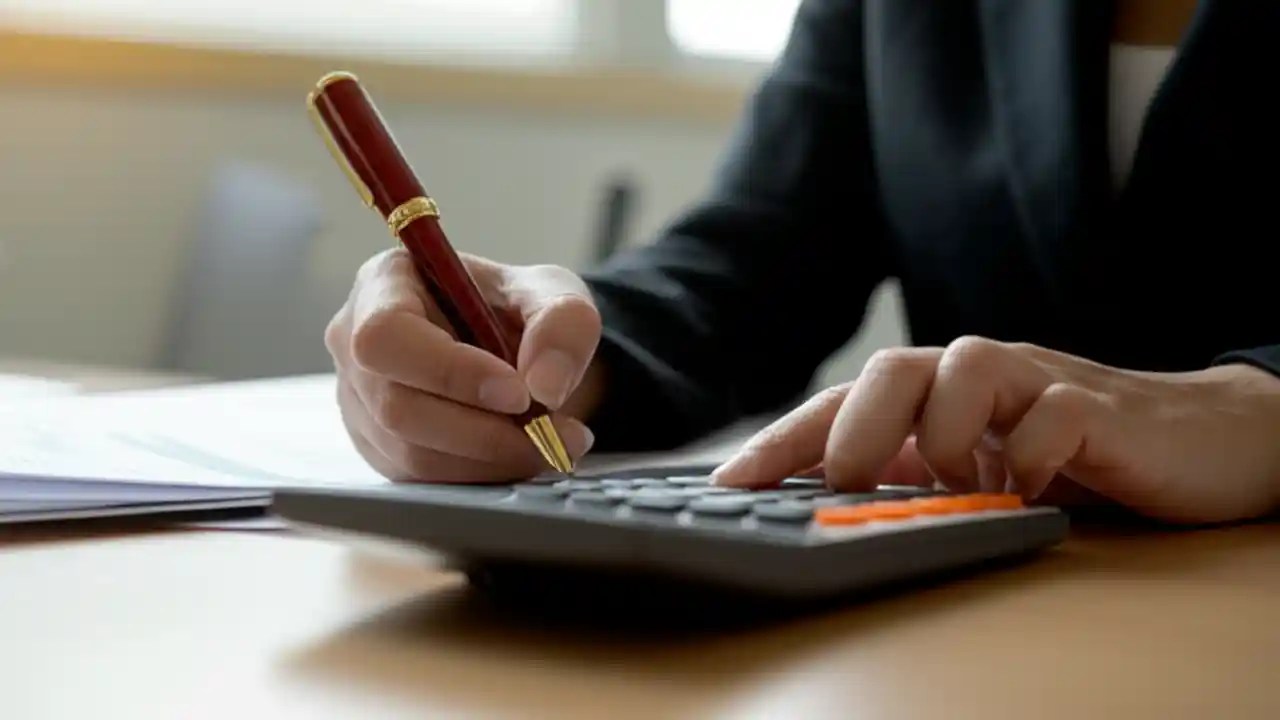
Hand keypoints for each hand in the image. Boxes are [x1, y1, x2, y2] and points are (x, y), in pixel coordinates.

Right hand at [326, 249, 602, 482]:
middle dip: (483, 430)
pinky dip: (483, 475)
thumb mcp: (555, 293)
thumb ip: (563, 324)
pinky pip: (425, 480)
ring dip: (491, 459)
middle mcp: (354, 343)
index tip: (518, 393)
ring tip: (553, 443)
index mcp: (382, 284)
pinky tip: (523, 453)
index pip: (386, 335)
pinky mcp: (381, 448)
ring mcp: (361, 402)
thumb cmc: (518, 308)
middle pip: (397, 406)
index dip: (448, 371)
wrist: (515, 348)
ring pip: (413, 453)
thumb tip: (544, 386)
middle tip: (552, 431)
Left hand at [713, 337, 1279, 523]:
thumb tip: (820, 513)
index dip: (780, 441)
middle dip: (855, 428)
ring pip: (966, 366)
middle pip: (893, 366)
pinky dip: (1034, 451)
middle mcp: (974, 375)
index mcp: (931, 393)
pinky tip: (1033, 488)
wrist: (1186, 435)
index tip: (727, 486)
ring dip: (948, 434)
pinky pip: (1054, 410)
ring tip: (964, 487)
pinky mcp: (1096, 404)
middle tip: (849, 483)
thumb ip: (910, 479)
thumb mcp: (971, 469)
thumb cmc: (1062, 452)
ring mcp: (1035, 380)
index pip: (838, 404)